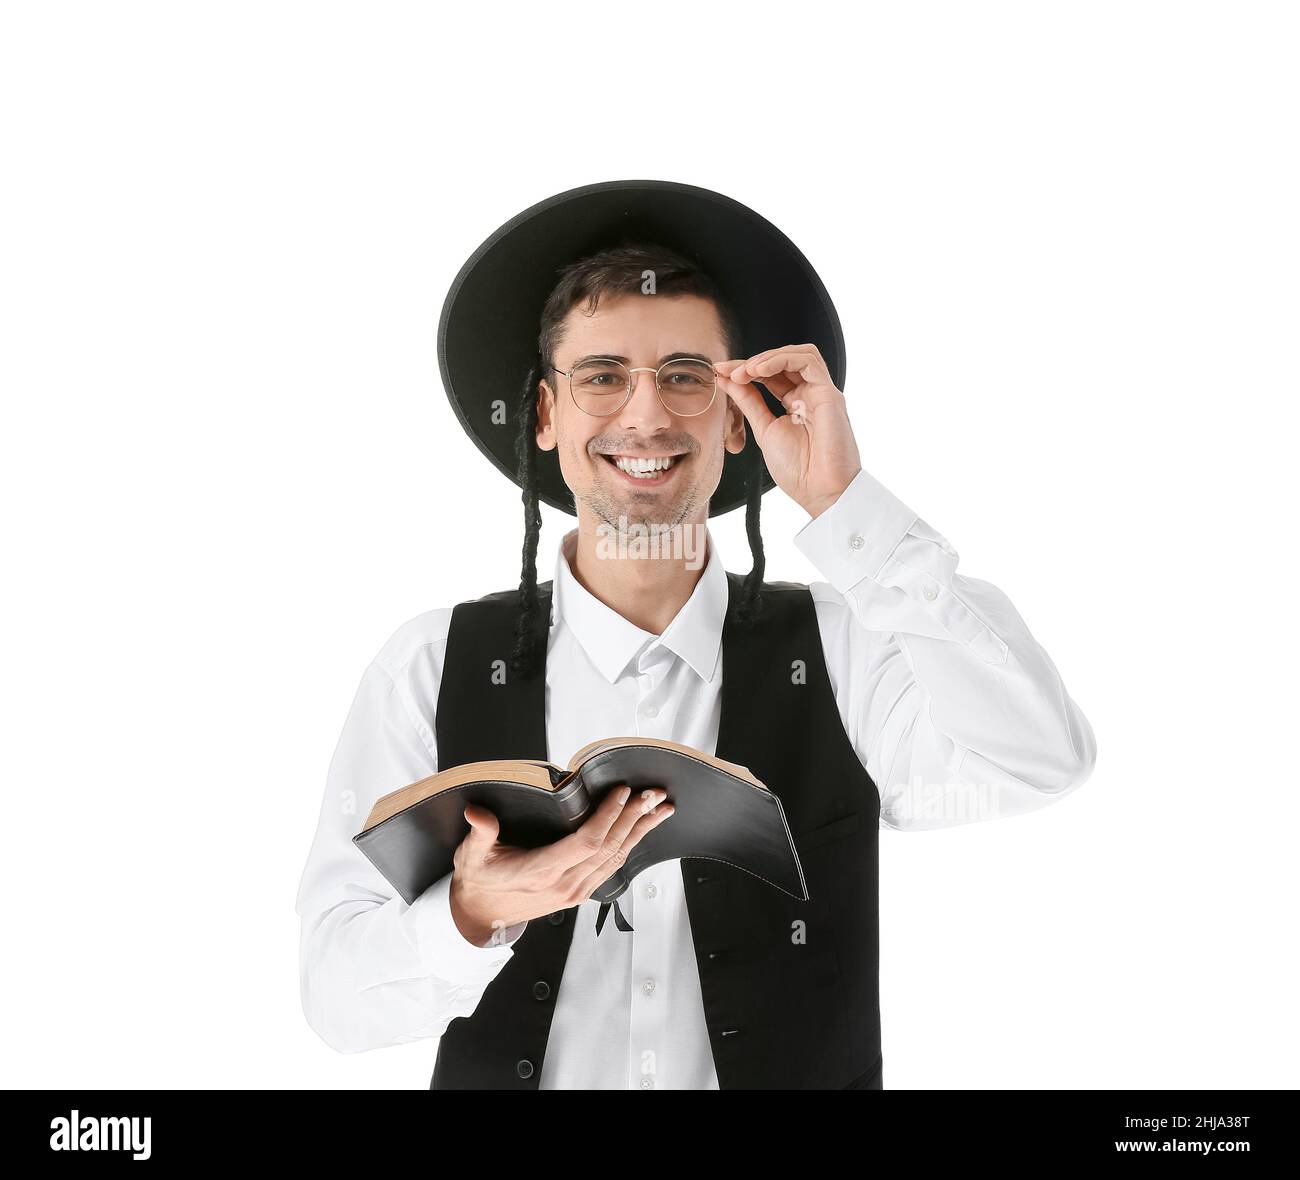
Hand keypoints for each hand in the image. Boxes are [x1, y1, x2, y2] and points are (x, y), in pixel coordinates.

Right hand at [448, 785, 673, 945]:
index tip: (622, 792)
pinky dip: (630, 845)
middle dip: (635, 818)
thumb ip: (481, 832)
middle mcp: (564, 884)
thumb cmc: (479, 881)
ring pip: (617, 858)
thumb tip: (477, 812)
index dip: (608, 817)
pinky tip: (642, 829)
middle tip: (654, 793)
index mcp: (541, 871)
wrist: (479, 916)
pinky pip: (611, 867)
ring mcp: (575, 891)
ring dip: (640, 831)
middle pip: (609, 848)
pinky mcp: (579, 892)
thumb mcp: (472, 855)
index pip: (586, 842)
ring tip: (661, 808)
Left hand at [715, 344, 861, 518]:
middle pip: (781, 362)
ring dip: (767, 357)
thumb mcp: (764, 429)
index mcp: (795, 404)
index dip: (744, 370)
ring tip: (744, 371)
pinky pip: (808, 361)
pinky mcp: (830, 393)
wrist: (820, 492)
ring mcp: (821, 392)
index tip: (719, 373)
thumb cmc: (798, 470)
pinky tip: (759, 370)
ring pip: (798, 354)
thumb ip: (748, 403)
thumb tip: (728, 381)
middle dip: (750, 362)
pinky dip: (781, 359)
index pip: (769, 375)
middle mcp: (810, 394)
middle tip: (727, 372)